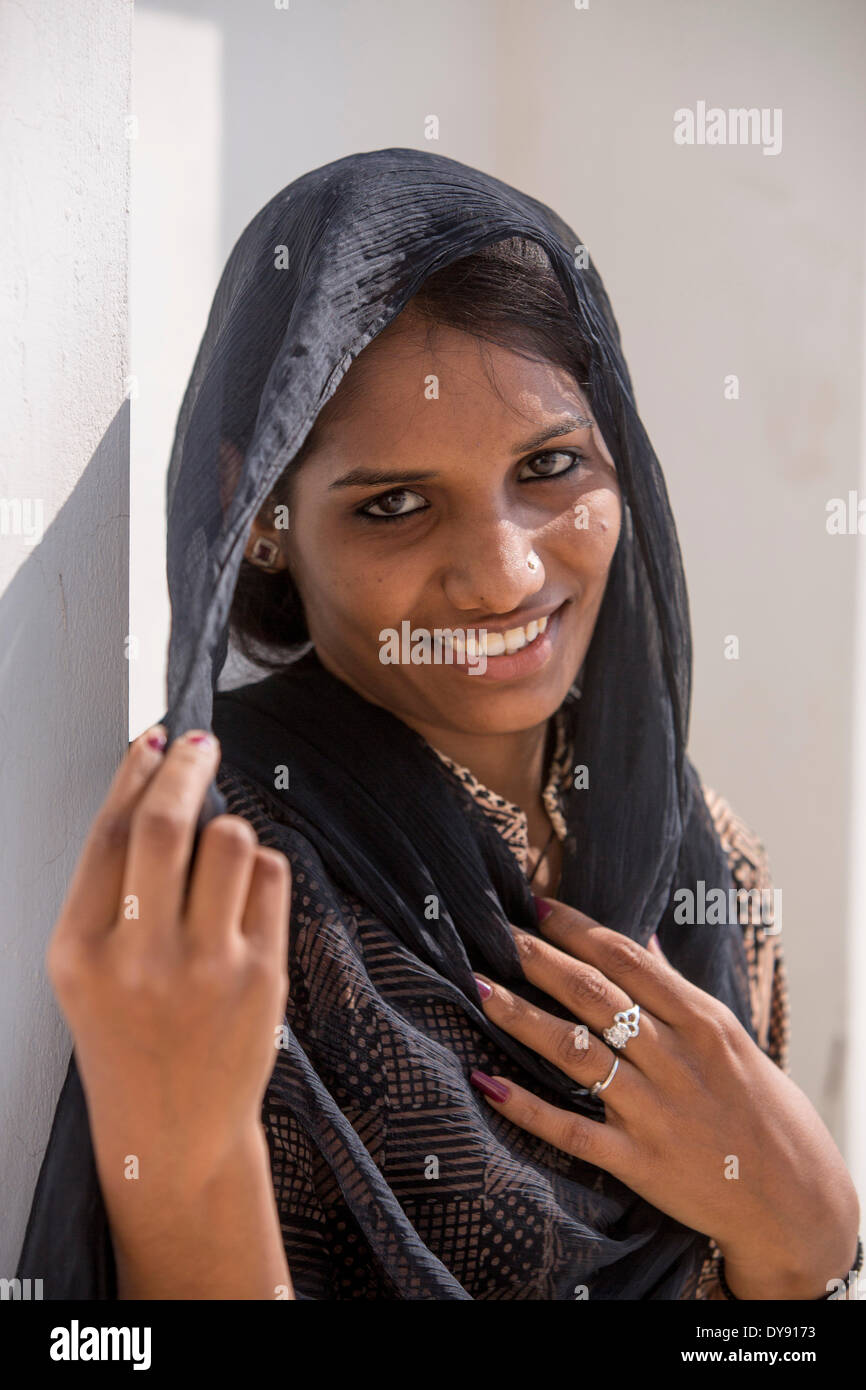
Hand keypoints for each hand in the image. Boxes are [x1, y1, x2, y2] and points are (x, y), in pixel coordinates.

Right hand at [46, 725, 290, 1187]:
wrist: (171, 1132)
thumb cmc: (127, 1035)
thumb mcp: (87, 967)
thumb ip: (111, 884)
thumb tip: (154, 776)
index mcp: (80, 952)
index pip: (109, 834)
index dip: (134, 773)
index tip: (153, 739)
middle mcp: (139, 959)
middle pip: (167, 825)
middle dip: (188, 766)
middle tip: (199, 744)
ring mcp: (206, 969)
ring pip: (231, 841)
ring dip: (228, 827)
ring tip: (218, 855)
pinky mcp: (262, 976)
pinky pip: (271, 876)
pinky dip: (260, 867)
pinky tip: (244, 896)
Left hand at [471, 898, 859, 1298]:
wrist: (792, 1200)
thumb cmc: (759, 1108)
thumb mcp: (730, 1038)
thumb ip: (679, 990)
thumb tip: (642, 942)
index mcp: (701, 1021)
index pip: (626, 960)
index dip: (575, 928)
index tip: (534, 904)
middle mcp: (675, 1059)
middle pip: (594, 995)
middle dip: (539, 960)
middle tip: (494, 932)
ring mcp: (654, 1111)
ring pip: (575, 1052)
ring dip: (520, 1018)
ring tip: (478, 989)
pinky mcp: (638, 1162)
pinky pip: (571, 1129)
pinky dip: (526, 1106)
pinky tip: (487, 1081)